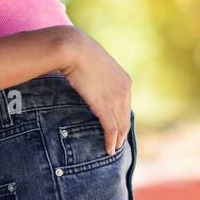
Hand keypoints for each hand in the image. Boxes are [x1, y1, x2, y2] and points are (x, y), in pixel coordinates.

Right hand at [54, 26, 132, 156]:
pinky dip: (111, 141)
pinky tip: (108, 150)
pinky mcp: (104, 106)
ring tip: (112, 151)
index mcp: (125, 80)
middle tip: (117, 145)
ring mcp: (116, 99)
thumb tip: (87, 78)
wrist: (73, 48)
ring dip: (117, 141)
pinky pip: (111, 129)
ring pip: (121, 126)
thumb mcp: (95, 64)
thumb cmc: (78, 52)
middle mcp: (125, 90)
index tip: (119, 129)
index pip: (126, 106)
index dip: (123, 119)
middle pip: (126, 118)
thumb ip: (97, 75)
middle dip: (123, 133)